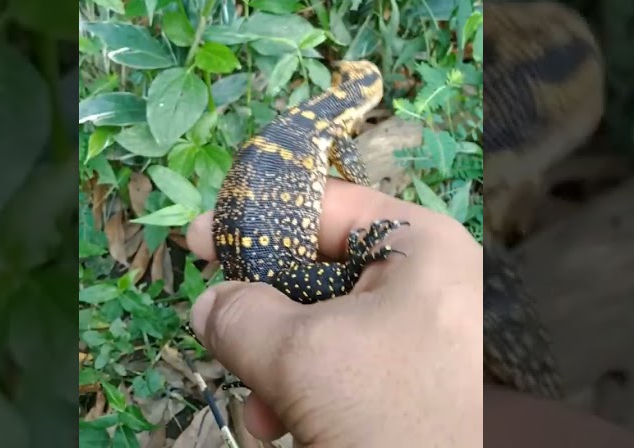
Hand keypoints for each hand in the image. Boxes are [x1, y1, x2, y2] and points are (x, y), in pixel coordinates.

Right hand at [186, 178, 482, 446]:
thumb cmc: (388, 413)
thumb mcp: (300, 358)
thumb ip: (241, 318)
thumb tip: (211, 304)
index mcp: (422, 247)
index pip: (326, 207)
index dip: (255, 221)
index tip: (200, 242)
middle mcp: (434, 282)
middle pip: (321, 273)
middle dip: (266, 316)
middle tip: (224, 335)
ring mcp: (433, 336)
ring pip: (330, 328)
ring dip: (279, 367)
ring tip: (262, 411)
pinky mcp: (424, 384)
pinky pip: (353, 367)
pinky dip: (310, 392)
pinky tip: (285, 426)